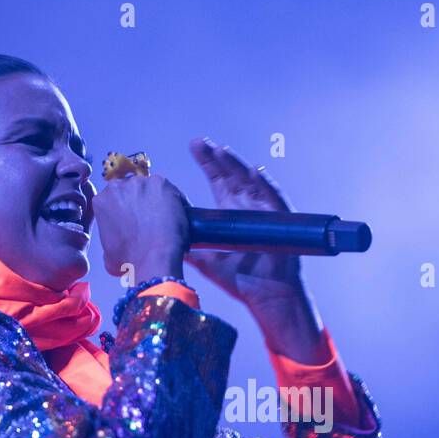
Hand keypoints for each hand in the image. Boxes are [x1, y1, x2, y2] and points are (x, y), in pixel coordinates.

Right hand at [92, 172, 189, 280]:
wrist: (153, 259)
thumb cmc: (131, 260)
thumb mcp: (108, 255)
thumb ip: (111, 241)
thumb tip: (120, 244)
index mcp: (101, 201)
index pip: (116, 199)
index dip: (128, 210)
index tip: (137, 219)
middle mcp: (117, 187)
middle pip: (132, 190)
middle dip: (141, 202)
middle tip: (152, 220)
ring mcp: (139, 183)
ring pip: (152, 189)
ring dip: (158, 200)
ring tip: (167, 220)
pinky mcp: (160, 183)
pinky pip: (172, 191)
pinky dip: (178, 202)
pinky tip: (179, 217)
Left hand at [186, 138, 324, 361]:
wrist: (266, 294)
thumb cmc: (240, 279)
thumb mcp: (207, 261)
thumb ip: (188, 248)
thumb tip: (158, 241)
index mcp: (231, 212)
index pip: (218, 180)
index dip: (208, 163)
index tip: (194, 146)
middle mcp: (247, 206)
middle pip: (231, 175)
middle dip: (216, 158)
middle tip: (199, 142)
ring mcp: (264, 210)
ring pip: (250, 181)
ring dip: (236, 165)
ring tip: (221, 151)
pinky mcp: (280, 219)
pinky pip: (273, 197)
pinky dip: (265, 184)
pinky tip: (255, 171)